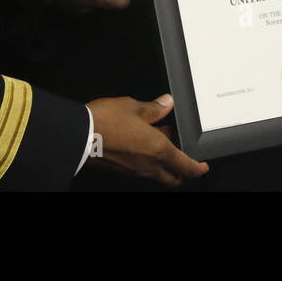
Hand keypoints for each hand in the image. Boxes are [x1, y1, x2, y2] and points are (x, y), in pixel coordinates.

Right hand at [85, 93, 208, 186]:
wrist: (78, 135)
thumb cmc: (106, 121)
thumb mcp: (134, 107)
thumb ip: (154, 108)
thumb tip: (167, 104)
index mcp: (158, 150)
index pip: (186, 166)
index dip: (198, 168)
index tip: (203, 166)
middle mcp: (148, 165)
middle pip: (173, 177)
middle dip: (181, 170)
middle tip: (181, 154)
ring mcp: (134, 170)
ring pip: (157, 174)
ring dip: (163, 164)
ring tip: (159, 143)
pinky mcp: (121, 170)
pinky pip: (141, 170)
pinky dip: (147, 162)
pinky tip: (140, 144)